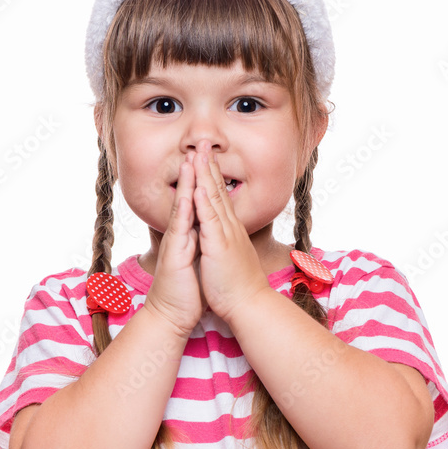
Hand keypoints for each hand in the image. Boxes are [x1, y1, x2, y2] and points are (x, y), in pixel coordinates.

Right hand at [144, 150, 204, 336]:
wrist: (172, 315)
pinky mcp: (175, 252)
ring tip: (192, 157)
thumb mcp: (198, 262)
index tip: (209, 158)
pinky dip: (184, 207)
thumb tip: (207, 232)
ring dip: (187, 181)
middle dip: (195, 170)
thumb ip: (200, 244)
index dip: (203, 180)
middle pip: (189, 196)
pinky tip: (187, 191)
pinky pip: (180, 225)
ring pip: (183, 205)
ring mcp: (177, 241)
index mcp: (190, 234)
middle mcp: (182, 233)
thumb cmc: (187, 292)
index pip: (198, 202)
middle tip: (199, 145)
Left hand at [192, 140, 269, 325]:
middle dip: (210, 165)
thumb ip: (226, 241)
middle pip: (218, 190)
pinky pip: (210, 220)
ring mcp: (225, 234)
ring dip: (206, 175)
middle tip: (204, 143)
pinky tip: (199, 186)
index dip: (212, 175)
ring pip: (214, 199)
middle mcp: (229, 227)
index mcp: (229, 230)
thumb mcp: (230, 256)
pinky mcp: (219, 246)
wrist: (248, 305)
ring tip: (198, 153)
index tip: (206, 157)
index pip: (220, 196)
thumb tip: (222, 233)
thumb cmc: (238, 286)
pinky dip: (204, 202)